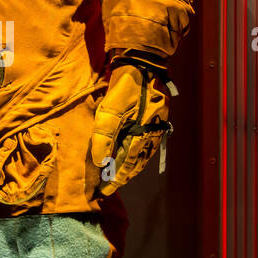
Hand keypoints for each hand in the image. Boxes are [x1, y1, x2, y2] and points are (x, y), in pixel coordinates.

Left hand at [91, 59, 171, 194]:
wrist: (142, 64)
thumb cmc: (124, 86)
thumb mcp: (109, 110)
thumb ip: (103, 136)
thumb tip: (100, 162)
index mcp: (141, 134)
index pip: (127, 165)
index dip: (115, 180)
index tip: (104, 192)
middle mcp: (151, 135)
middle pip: (136, 164)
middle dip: (122, 177)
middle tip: (108, 189)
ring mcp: (156, 128)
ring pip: (143, 157)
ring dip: (130, 169)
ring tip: (117, 178)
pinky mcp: (157, 121)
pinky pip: (148, 146)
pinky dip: (138, 156)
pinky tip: (130, 158)